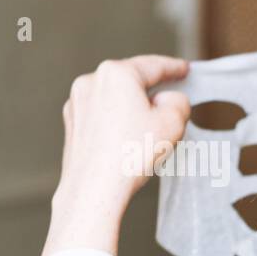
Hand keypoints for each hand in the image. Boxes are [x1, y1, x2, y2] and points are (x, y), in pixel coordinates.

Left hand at [42, 55, 190, 255]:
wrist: (94, 190)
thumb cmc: (130, 156)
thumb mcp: (173, 123)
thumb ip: (179, 102)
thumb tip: (168, 99)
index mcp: (116, 74)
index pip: (153, 65)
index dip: (174, 68)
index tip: (184, 69)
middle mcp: (91, 82)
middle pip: (131, 81)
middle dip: (151, 91)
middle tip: (170, 102)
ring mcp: (77, 103)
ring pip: (115, 98)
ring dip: (132, 108)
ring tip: (147, 131)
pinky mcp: (72, 123)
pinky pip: (101, 114)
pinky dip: (116, 121)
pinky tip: (126, 141)